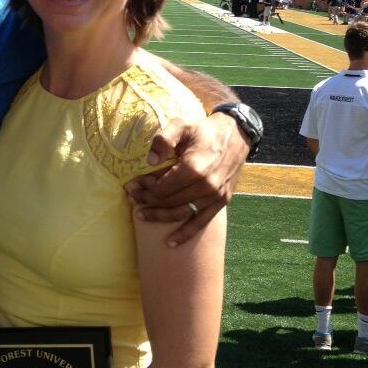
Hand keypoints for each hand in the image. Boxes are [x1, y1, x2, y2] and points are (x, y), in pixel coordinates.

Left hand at [125, 114, 247, 245]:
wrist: (236, 135)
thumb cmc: (203, 130)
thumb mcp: (181, 124)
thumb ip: (163, 139)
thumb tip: (150, 161)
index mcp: (194, 167)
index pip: (161, 187)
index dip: (144, 188)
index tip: (131, 185)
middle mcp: (205, 185)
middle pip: (168, 201)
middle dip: (146, 201)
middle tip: (131, 198)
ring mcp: (215, 195)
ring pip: (181, 213)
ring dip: (159, 216)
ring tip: (142, 215)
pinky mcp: (221, 201)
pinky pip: (201, 222)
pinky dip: (185, 234)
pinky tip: (170, 243)